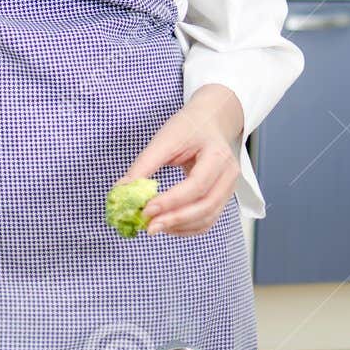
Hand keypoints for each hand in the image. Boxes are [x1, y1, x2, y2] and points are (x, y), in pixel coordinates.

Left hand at [116, 85, 244, 235]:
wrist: (211, 122)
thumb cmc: (188, 127)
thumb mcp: (165, 139)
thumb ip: (144, 165)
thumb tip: (121, 190)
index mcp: (217, 155)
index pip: (196, 185)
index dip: (171, 201)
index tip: (146, 209)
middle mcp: (228, 174)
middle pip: (206, 206)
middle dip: (175, 219)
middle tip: (148, 226)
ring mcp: (229, 188)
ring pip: (208, 218)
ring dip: (179, 227)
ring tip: (154, 226)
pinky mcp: (223, 198)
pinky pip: (207, 220)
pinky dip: (187, 228)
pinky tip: (167, 225)